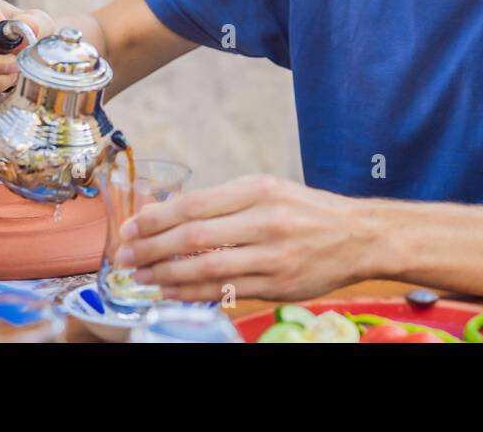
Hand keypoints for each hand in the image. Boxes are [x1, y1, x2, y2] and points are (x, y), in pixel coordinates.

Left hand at [115, 174, 379, 302]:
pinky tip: (171, 292)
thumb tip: (170, 213)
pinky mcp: (277, 284)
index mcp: (259, 190)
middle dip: (151, 248)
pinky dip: (193, 294)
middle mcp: (265, 221)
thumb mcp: (269, 189)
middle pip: (194, 237)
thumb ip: (224, 201)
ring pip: (206, 269)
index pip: (194, 204)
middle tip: (124, 256)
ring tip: (140, 277)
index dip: (155, 218)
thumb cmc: (308, 211)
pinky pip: (225, 292)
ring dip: (166, 275)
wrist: (359, 236)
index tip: (130, 228)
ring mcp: (272, 256)